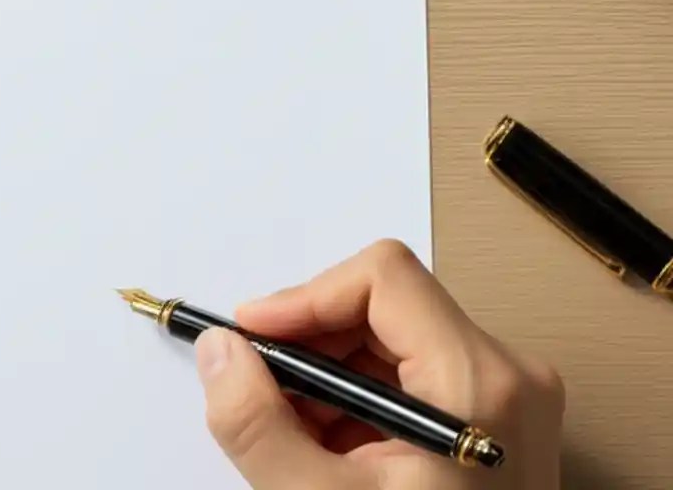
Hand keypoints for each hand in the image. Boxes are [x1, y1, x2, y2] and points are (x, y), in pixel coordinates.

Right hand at [194, 240, 563, 489]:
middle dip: (308, 343)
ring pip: (389, 337)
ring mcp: (506, 394)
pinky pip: (409, 373)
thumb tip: (220, 352)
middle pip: (383, 304)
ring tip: (294, 434)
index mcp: (476, 383)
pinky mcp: (492, 414)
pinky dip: (355, 398)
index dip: (304, 297)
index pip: (382, 278)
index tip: (252, 334)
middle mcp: (504, 373)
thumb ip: (258, 425)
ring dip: (325, 374)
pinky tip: (329, 448)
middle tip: (259, 390)